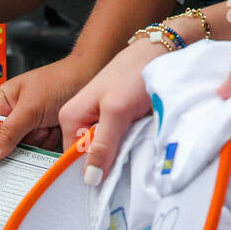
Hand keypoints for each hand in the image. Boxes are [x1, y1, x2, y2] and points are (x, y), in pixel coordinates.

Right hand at [0, 55, 97, 161]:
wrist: (92, 78)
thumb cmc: (61, 81)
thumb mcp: (31, 107)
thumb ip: (9, 132)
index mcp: (2, 101)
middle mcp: (13, 115)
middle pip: (1, 143)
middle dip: (16, 142)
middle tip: (28, 132)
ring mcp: (29, 127)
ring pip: (21, 150)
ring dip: (35, 142)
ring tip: (46, 125)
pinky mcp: (43, 135)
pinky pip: (37, 152)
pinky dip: (47, 145)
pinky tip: (54, 131)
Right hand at [58, 38, 171, 183]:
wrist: (160, 50)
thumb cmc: (135, 73)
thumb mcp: (117, 112)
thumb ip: (103, 146)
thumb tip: (90, 179)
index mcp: (70, 118)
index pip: (72, 160)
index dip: (90, 170)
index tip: (108, 175)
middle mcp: (80, 121)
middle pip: (88, 157)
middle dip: (106, 161)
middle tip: (126, 154)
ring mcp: (98, 121)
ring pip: (105, 151)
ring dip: (121, 152)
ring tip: (134, 142)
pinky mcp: (115, 121)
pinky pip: (117, 143)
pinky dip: (129, 144)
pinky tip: (138, 138)